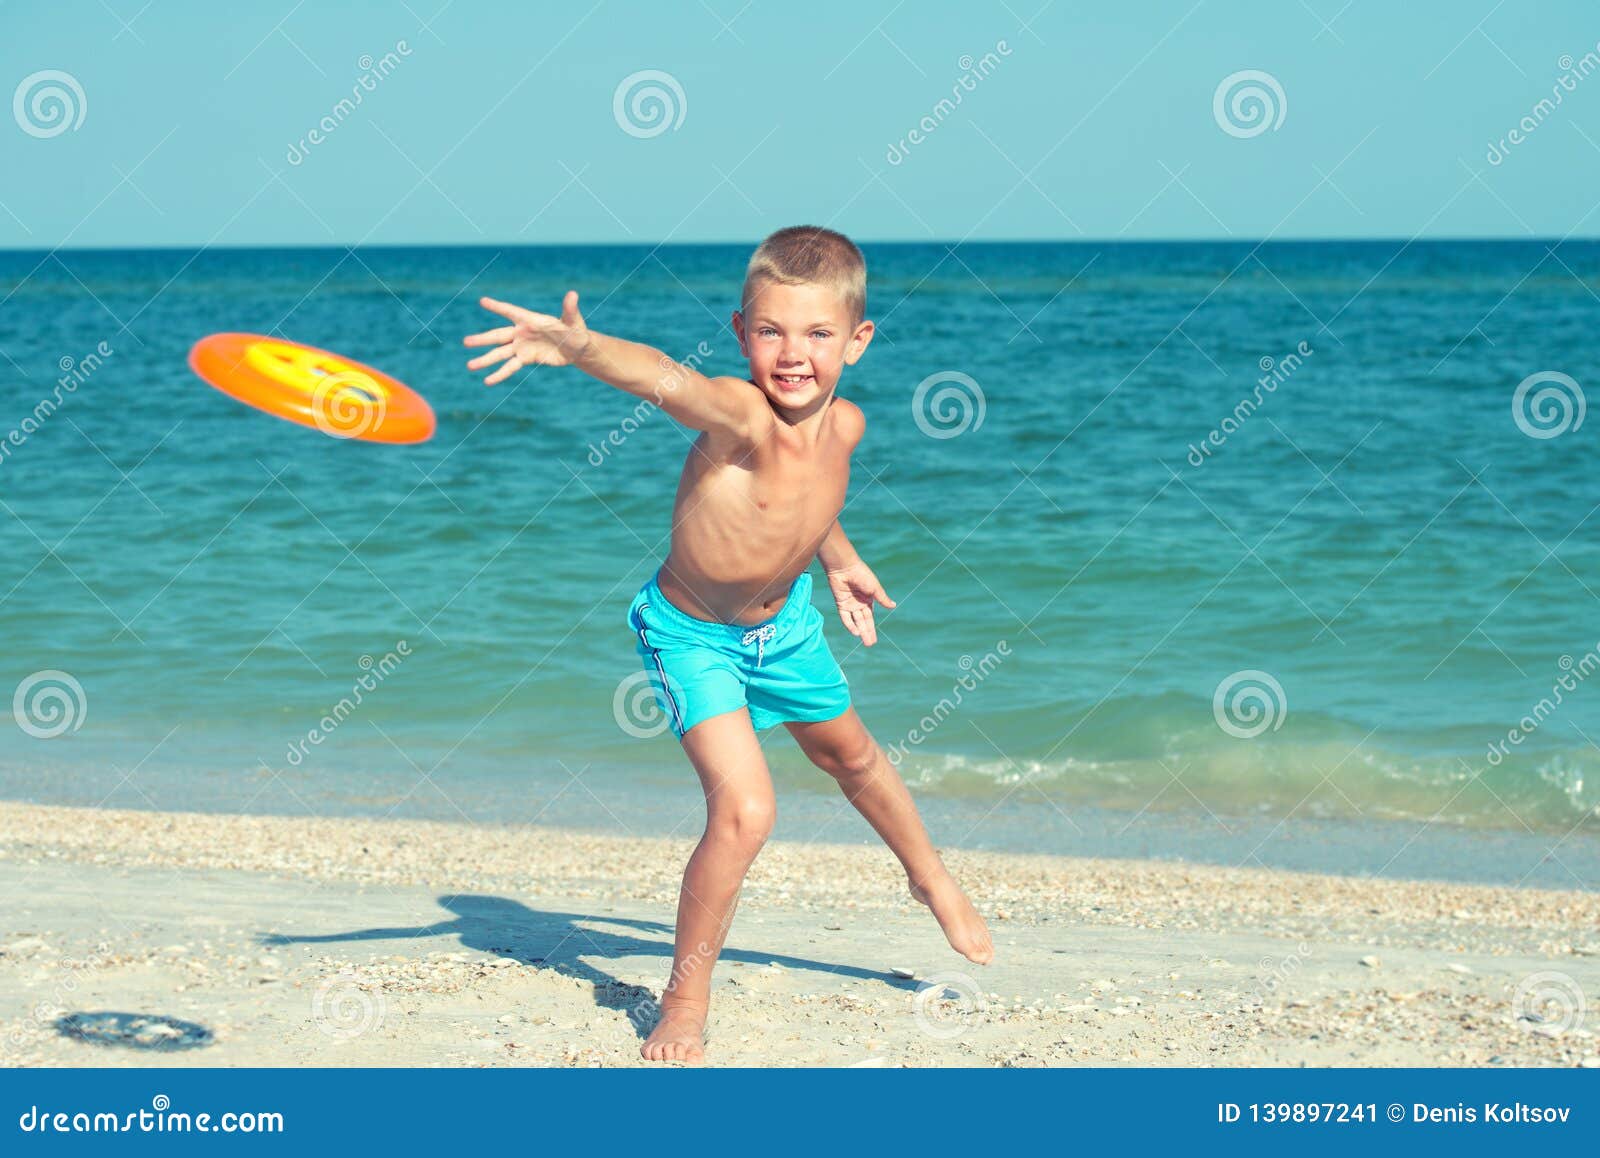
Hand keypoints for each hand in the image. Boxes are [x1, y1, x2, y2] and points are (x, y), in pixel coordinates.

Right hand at [464, 291, 590, 385]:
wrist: (576, 349)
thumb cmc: (576, 331)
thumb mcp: (574, 321)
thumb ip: (570, 309)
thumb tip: (573, 294)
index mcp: (531, 320)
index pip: (511, 311)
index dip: (498, 307)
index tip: (482, 301)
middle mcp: (522, 332)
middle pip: (498, 336)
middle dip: (482, 339)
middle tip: (465, 342)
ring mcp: (522, 346)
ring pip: (500, 354)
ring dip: (485, 360)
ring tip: (470, 366)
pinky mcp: (526, 359)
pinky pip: (510, 367)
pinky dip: (499, 374)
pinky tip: (488, 381)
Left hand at [824, 559, 895, 646]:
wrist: (845, 567)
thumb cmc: (862, 574)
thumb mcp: (875, 588)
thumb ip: (882, 598)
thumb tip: (893, 606)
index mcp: (868, 599)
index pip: (870, 617)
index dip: (872, 628)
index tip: (875, 640)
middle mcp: (859, 603)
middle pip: (864, 621)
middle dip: (867, 632)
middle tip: (870, 644)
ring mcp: (850, 604)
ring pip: (856, 621)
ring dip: (860, 631)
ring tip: (865, 642)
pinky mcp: (841, 603)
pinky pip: (845, 617)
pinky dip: (850, 624)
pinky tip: (855, 632)